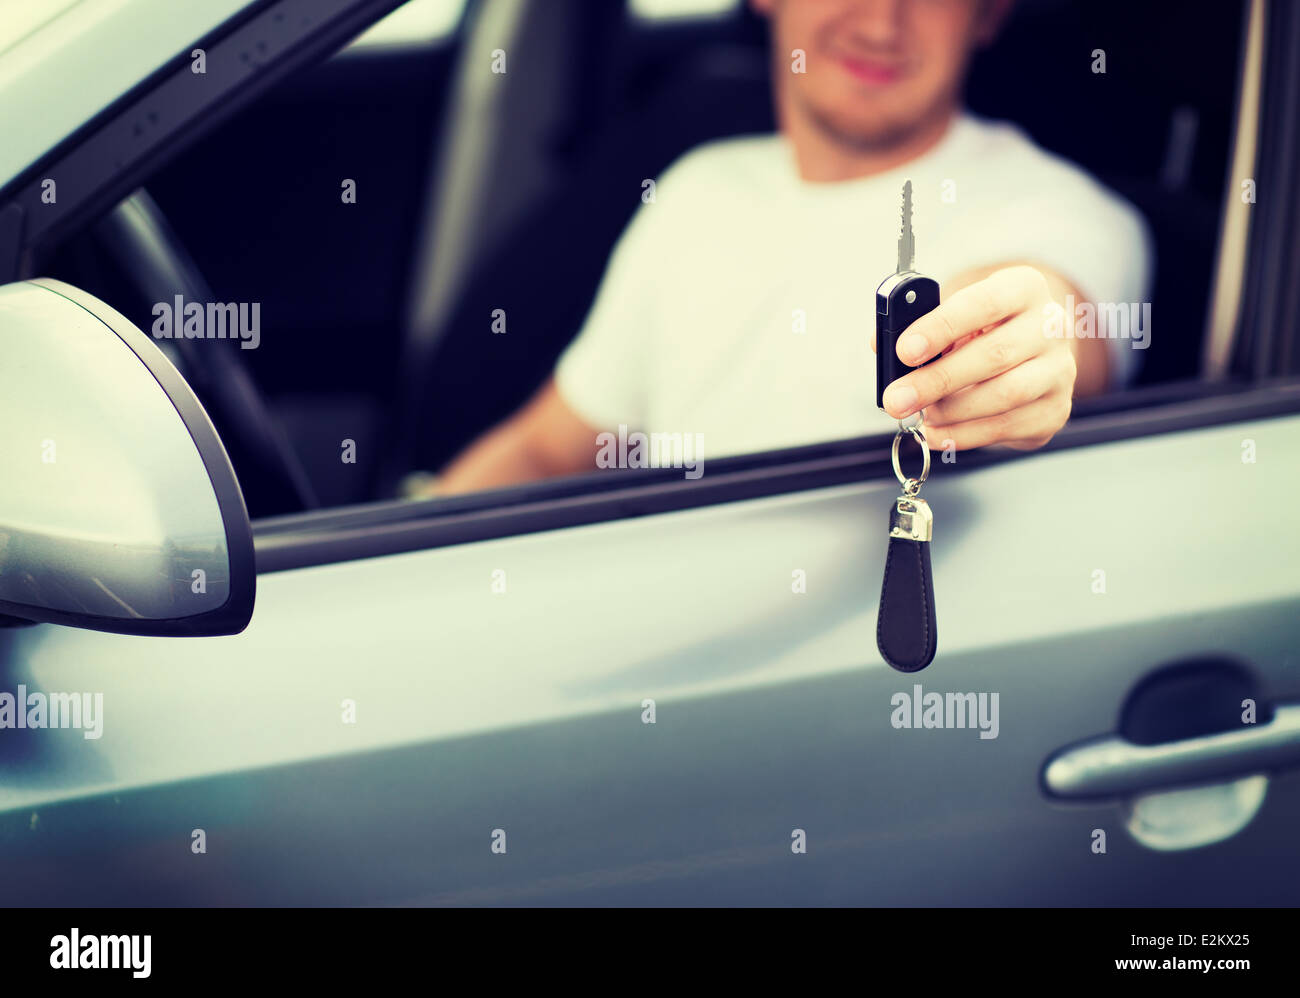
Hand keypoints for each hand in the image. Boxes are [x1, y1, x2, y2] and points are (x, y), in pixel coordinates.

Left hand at [876, 265, 1077, 450]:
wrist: (1029, 355)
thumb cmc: (983, 331)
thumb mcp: (955, 316)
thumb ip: (920, 326)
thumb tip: (881, 345)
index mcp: (1023, 288)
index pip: (984, 303)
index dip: (941, 327)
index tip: (904, 350)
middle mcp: (1051, 326)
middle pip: (994, 355)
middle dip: (937, 380)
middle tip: (896, 398)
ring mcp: (1059, 370)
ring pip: (1005, 395)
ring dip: (951, 411)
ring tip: (920, 415)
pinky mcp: (1055, 410)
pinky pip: (1007, 427)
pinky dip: (965, 435)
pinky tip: (938, 433)